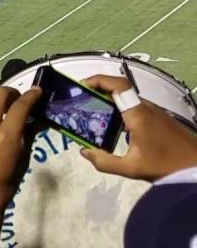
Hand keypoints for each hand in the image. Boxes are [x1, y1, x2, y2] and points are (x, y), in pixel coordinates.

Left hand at [0, 86, 41, 214]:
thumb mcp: (23, 159)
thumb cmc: (4, 183)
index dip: (31, 96)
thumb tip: (34, 117)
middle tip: (17, 98)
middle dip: (11, 91)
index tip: (37, 91)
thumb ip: (27, 134)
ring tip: (2, 102)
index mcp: (6, 136)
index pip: (20, 106)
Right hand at [79, 74, 196, 181]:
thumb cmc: (167, 165)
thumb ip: (105, 162)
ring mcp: (155, 113)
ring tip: (93, 116)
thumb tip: (85, 152)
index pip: (118, 85)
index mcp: (138, 114)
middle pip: (119, 91)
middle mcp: (147, 108)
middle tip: (81, 103)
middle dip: (98, 93)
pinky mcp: (160, 120)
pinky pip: (135, 109)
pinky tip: (114, 128)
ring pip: (127, 101)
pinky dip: (120, 112)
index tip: (81, 85)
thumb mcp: (131, 168)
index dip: (98, 80)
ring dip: (109, 103)